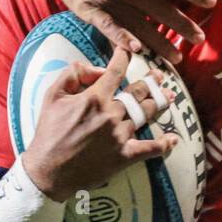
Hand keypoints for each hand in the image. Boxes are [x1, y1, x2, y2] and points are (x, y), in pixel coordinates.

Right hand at [22, 48, 176, 201]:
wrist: (47, 171)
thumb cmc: (48, 133)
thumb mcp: (52, 97)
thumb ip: (71, 75)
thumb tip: (96, 68)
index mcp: (94, 98)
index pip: (116, 71)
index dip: (125, 57)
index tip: (132, 49)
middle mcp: (111, 114)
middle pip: (138, 92)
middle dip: (151, 81)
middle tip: (159, 76)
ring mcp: (120, 135)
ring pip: (146, 114)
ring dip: (160, 103)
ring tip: (169, 96)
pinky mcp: (125, 156)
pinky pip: (150, 148)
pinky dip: (164, 144)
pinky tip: (174, 138)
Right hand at [44, 0, 204, 61]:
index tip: (212, 4)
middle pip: (160, 8)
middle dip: (182, 25)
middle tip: (200, 38)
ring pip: (138, 24)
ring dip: (159, 42)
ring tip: (176, 57)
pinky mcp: (89, 8)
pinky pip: (107, 26)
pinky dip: (121, 38)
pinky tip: (137, 49)